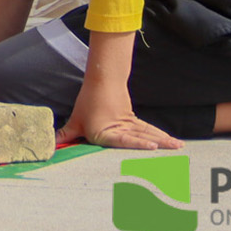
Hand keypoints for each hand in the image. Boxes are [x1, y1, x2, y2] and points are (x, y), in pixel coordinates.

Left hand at [57, 93, 182, 149]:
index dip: (139, 144)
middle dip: (159, 144)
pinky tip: (170, 141)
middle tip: (176, 150)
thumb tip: (51, 144)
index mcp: (106, 133)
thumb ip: (66, 135)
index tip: (153, 145)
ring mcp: (130, 125)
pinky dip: (159, 135)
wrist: (102, 81)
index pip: (124, 140)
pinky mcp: (134, 121)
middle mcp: (121, 129)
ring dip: (164, 140)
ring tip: (178, 147)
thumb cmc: (88, 103)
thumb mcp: (76, 121)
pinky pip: (148, 130)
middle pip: (142, 137)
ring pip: (148, 133)